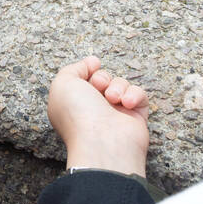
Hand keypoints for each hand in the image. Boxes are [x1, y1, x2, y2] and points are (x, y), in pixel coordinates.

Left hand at [48, 56, 149, 177]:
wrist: (102, 141)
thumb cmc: (78, 114)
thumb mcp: (63, 83)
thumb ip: (74, 68)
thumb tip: (92, 62)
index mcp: (74, 104)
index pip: (84, 79)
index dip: (88, 69)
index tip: (93, 66)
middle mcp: (94, 110)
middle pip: (104, 79)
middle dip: (102, 78)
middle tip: (99, 87)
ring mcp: (115, 114)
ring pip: (122, 85)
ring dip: (118, 86)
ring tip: (113, 98)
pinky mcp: (135, 118)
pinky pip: (140, 95)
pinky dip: (135, 95)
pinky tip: (127, 104)